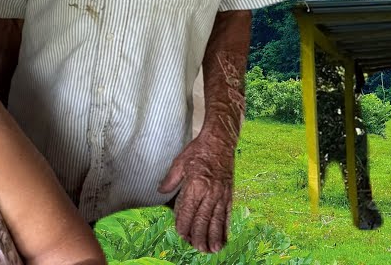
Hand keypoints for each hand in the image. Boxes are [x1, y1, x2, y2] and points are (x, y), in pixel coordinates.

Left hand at [157, 137, 235, 252]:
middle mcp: (210, 192)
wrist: (220, 140)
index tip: (181, 235)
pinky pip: (227, 213)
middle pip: (203, 220)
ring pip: (216, 220)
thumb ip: (170, 180)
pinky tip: (224, 235)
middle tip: (197, 248)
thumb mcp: (180, 162)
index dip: (184, 226)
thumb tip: (160, 191)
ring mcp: (221, 193)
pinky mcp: (229, 193)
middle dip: (199, 237)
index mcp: (196, 185)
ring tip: (212, 249)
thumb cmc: (199, 150)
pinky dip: (225, 226)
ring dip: (214, 236)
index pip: (188, 212)